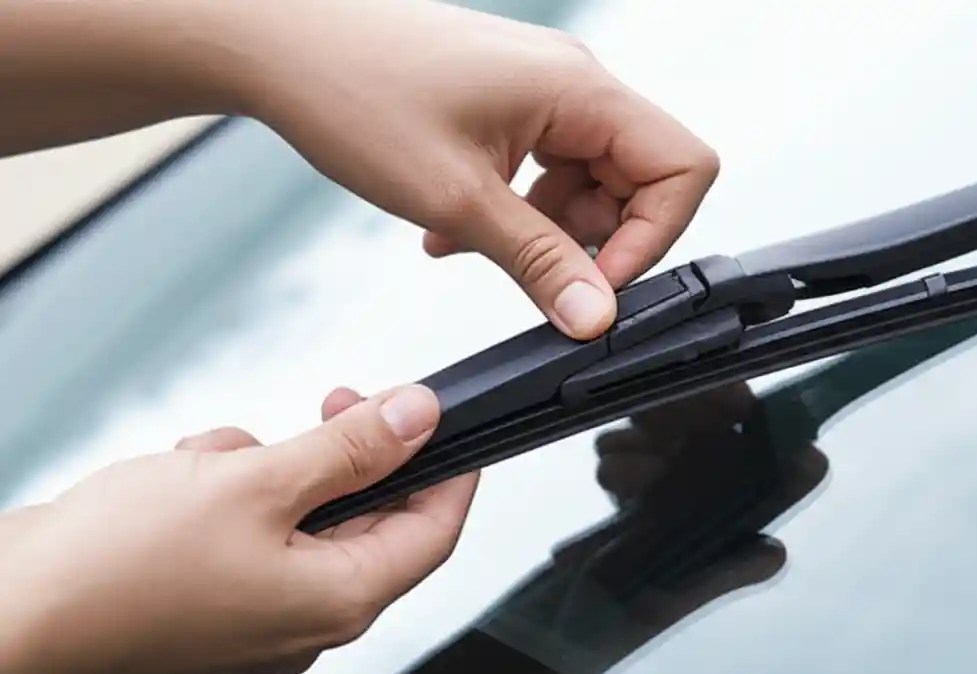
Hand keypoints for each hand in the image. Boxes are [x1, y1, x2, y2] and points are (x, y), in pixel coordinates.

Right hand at [0, 383, 477, 673]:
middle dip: (345, 456)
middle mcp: (307, 617)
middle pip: (369, 519)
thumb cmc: (117, 566)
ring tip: (216, 461)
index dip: (452, 470)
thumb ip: (349, 449)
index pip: (435, 532)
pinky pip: (255, 524)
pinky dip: (230, 489)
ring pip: (305, 510)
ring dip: (272, 466)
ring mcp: (260, 610)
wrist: (10, 611)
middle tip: (334, 404)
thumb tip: (422, 417)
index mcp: (338, 602)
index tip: (450, 418)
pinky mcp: (216, 594)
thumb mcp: (254, 483)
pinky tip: (184, 480)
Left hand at [235, 0, 719, 338]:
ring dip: (547, 230)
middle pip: (641, 178)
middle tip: (535, 276)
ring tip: (472, 245)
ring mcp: (543, 89)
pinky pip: (548, 167)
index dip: (655, 238)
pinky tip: (456, 230)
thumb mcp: (458, 199)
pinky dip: (517, 208)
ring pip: (591, 180)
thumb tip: (597, 317)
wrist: (280, 39)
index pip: (682, 168)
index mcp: (580, 90)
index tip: (598, 287)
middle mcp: (574, 82)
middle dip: (595, 240)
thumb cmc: (356, 92)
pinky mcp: (512, 101)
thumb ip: (540, 262)